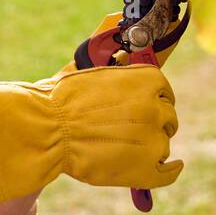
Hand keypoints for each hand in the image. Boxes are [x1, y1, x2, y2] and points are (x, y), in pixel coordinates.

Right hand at [0, 64, 182, 201]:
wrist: (46, 130)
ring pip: (162, 146)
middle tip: (130, 129)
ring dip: (149, 147)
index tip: (144, 107)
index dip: (153, 101)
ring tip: (125, 149)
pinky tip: (169, 168)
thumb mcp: (90, 71)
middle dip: (152, 124)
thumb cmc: (61, 99)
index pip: (164, 92)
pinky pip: (167, 174)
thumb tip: (117, 41)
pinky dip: (168, 172)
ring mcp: (155, 141)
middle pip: (167, 119)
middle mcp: (158, 108)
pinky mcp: (146, 170)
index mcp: (149, 80)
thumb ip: (113, 67)